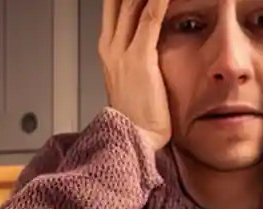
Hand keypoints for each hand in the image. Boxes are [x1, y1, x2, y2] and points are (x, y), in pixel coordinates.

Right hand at [99, 0, 171, 149]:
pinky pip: (150, 17)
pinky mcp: (140, 58)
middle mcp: (111, 45)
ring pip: (134, 1)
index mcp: (108, 50)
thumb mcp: (134, 81)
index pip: (115, 5)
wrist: (133, 140)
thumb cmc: (140, 117)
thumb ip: (140, 59)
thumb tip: (154, 46)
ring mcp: (122, 50)